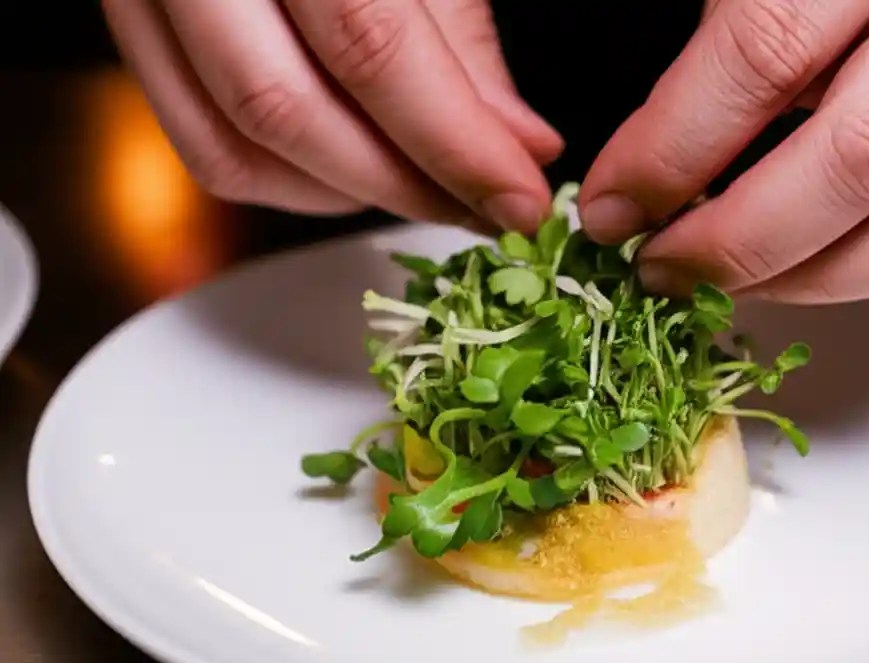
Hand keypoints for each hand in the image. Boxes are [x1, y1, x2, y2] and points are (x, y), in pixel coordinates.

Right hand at [101, 0, 561, 232]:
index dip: (453, 142)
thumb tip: (520, 143)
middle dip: (404, 186)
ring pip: (234, 148)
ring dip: (351, 195)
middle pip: (285, 112)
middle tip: (485, 210)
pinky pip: (203, 145)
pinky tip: (363, 173)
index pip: (366, 45)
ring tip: (435, 191)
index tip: (520, 198)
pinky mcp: (132, 32)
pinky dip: (294, 181)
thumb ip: (459, 30)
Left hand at [579, 0, 868, 301]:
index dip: (673, 150)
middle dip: (743, 241)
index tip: (612, 210)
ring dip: (818, 280)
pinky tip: (820, 262)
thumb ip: (720, 56)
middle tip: (668, 269)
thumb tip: (636, 186)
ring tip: (739, 280)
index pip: (766, 52)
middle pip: (864, 153)